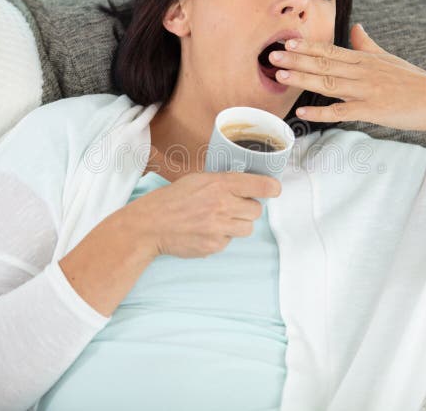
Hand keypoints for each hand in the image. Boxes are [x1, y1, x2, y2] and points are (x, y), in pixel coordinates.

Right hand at [118, 172, 280, 258]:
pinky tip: (206, 231)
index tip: (275, 189)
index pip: (258, 184)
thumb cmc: (173, 199)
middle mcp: (222, 204)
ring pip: (247, 228)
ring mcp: (219, 227)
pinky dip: (222, 238)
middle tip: (232, 207)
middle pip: (256, 210)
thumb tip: (247, 184)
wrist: (151, 224)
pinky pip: (230, 242)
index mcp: (219, 183)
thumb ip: (222, 181)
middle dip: (247, 209)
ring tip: (218, 220)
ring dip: (238, 225)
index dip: (271, 187)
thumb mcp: (197, 180)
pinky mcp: (214, 245)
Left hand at [270, 24, 425, 132]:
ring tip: (280, 76)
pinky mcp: (372, 110)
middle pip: (324, 63)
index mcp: (365, 59)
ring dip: (303, 79)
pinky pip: (341, 112)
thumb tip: (357, 27)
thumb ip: (368, 45)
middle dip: (296, 59)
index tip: (286, 41)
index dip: (307, 46)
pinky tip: (303, 112)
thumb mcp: (389, 58)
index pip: (330, 50)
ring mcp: (366, 91)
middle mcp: (362, 71)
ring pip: (328, 83)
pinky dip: (321, 112)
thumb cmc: (415, 81)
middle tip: (271, 55)